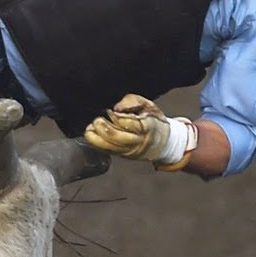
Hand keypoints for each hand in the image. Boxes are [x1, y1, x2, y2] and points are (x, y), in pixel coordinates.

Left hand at [82, 94, 198, 170]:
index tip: (110, 110)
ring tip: (91, 127)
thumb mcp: (147, 105)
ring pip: (110, 147)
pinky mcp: (123, 155)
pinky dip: (96, 143)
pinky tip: (92, 134)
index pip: (129, 123)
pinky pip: (107, 151)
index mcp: (147, 127)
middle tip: (97, 120)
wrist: (164, 142)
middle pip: (117, 137)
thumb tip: (116, 107)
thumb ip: (132, 101)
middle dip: (103, 128)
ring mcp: (130, 150)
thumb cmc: (153, 120)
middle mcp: (138, 141)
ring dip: (96, 137)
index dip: (116, 117)